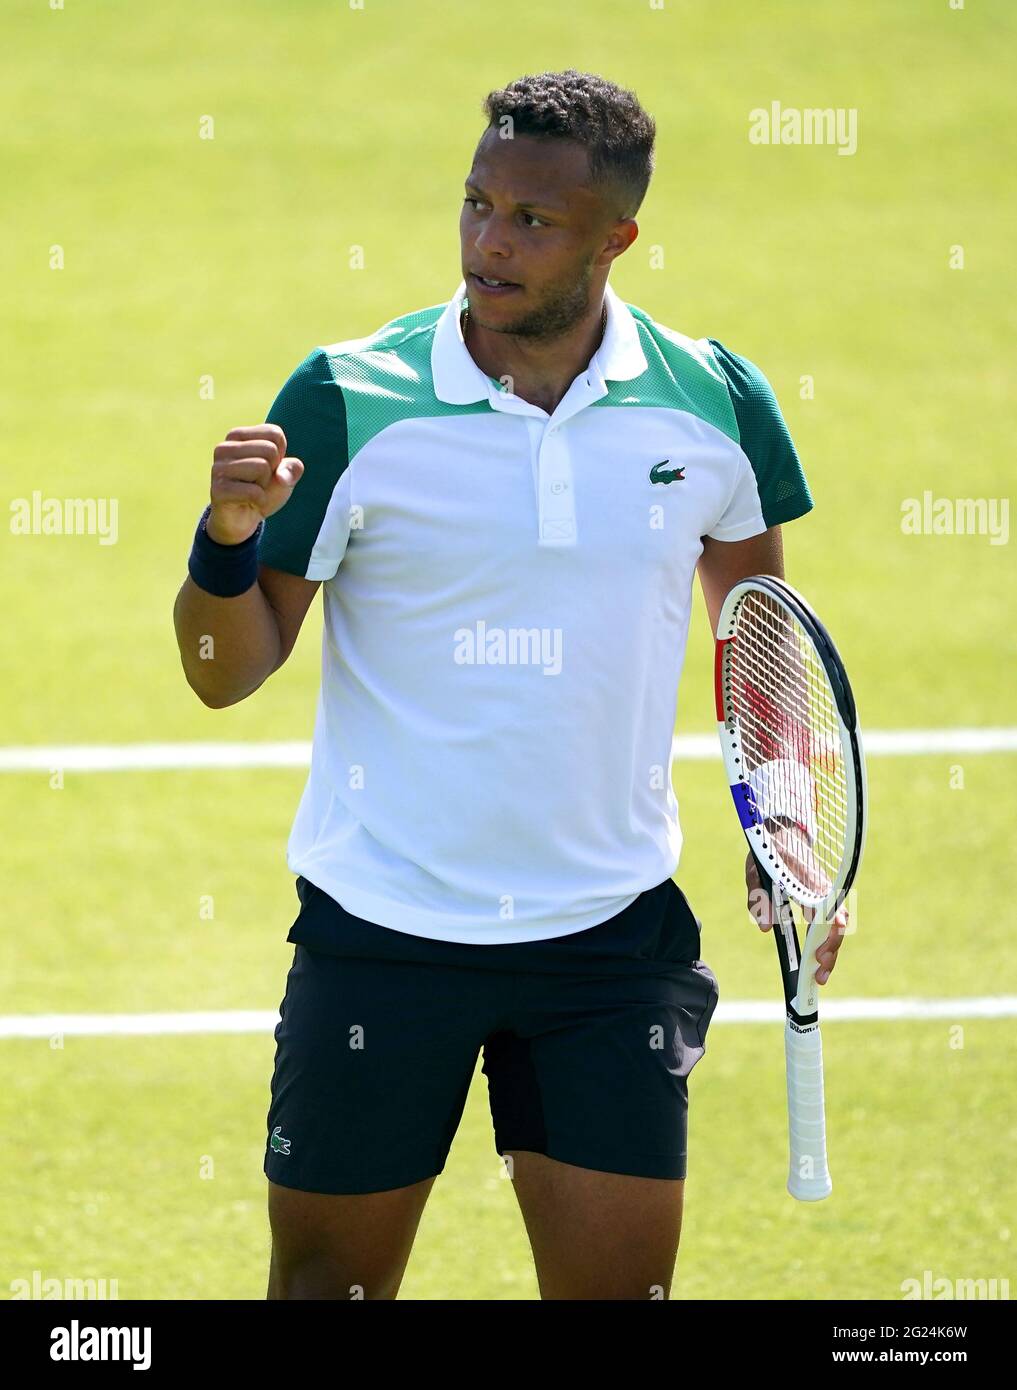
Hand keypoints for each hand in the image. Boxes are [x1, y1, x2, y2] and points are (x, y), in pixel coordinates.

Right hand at [207, 424, 303, 544]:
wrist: (243, 520)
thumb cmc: (263, 490)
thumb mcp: (285, 476)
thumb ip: (292, 468)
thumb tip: (281, 476)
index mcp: (238, 436)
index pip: (275, 434)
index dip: (280, 456)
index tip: (267, 468)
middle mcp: (224, 447)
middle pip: (270, 449)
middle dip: (272, 472)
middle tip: (258, 483)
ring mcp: (218, 468)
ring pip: (262, 467)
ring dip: (264, 486)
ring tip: (251, 491)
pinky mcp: (218, 489)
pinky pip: (254, 492)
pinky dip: (259, 501)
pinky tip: (247, 503)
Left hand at [744, 825, 849, 985]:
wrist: (783, 833)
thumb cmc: (769, 852)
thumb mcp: (756, 871)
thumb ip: (759, 897)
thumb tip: (766, 928)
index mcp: (808, 880)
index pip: (826, 905)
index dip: (830, 925)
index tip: (826, 942)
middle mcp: (821, 891)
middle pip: (836, 924)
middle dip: (830, 950)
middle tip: (818, 972)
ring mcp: (823, 898)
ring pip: (835, 930)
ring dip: (830, 954)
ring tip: (819, 977)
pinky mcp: (820, 904)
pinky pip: (827, 928)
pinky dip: (825, 948)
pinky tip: (817, 966)